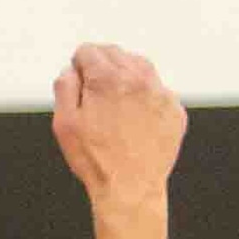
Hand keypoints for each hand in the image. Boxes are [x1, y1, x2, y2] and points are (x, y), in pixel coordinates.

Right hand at [51, 44, 185, 209]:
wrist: (130, 187)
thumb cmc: (98, 161)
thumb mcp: (64, 123)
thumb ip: (64, 88)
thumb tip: (70, 71)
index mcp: (108, 80)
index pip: (89, 51)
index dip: (79, 64)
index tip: (79, 76)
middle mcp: (138, 81)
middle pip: (116, 53)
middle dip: (101, 64)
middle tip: (94, 88)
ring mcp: (160, 94)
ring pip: (140, 66)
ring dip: (125, 74)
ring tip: (115, 99)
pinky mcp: (174, 110)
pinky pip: (158, 89)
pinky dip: (145, 95)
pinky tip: (134, 115)